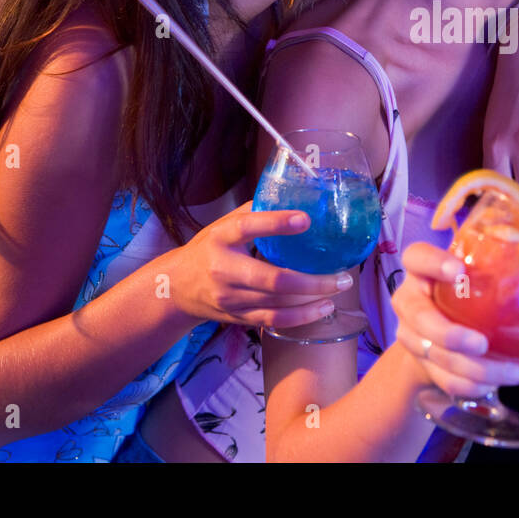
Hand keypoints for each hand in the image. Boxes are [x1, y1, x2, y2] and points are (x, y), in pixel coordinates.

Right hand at [166, 201, 350, 328]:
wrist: (176, 288)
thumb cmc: (208, 249)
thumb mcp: (222, 225)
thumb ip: (255, 211)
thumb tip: (296, 196)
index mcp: (221, 237)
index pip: (248, 227)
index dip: (276, 223)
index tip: (306, 219)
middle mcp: (224, 270)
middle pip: (272, 280)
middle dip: (312, 281)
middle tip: (342, 276)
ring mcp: (231, 298)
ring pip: (277, 305)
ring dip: (312, 302)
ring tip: (338, 291)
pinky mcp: (238, 317)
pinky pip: (273, 321)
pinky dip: (300, 318)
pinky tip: (321, 309)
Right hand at [391, 243, 518, 398]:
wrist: (436, 336)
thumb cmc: (466, 295)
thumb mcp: (479, 274)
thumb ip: (505, 261)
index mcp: (422, 271)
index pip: (416, 257)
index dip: (433, 262)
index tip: (459, 271)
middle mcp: (410, 302)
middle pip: (420, 317)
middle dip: (451, 335)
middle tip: (482, 343)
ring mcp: (411, 336)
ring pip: (436, 356)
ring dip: (475, 370)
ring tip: (515, 372)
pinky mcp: (420, 364)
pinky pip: (443, 379)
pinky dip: (471, 386)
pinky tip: (496, 385)